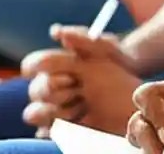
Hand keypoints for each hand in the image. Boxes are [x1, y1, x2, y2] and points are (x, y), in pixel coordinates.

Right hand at [21, 25, 144, 135]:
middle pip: (35, 91)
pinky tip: (77, 121)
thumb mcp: (103, 43)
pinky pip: (49, 130)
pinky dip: (56, 129)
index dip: (40, 67)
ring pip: (37, 112)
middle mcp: (50, 84)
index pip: (31, 65)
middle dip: (53, 90)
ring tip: (80, 106)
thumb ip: (80, 37)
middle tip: (77, 88)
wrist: (132, 76)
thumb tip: (55, 32)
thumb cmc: (114, 55)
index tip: (64, 71)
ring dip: (55, 110)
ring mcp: (56, 105)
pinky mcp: (65, 124)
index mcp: (53, 64)